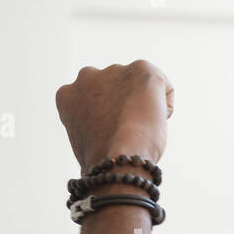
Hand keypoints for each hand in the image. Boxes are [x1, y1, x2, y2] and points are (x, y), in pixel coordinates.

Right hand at [55, 60, 173, 169]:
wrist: (119, 158)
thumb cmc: (105, 163)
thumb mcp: (86, 143)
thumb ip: (92, 127)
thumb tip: (107, 136)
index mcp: (68, 95)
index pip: (95, 102)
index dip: (108, 122)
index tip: (111, 136)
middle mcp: (87, 76)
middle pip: (116, 91)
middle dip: (124, 107)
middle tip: (128, 131)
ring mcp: (114, 71)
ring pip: (137, 88)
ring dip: (142, 105)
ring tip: (140, 127)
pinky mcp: (141, 70)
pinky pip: (162, 86)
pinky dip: (165, 104)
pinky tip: (158, 120)